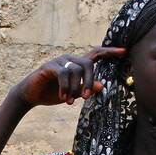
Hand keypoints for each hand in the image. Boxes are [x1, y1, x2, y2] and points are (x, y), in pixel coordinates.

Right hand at [11, 46, 126, 107]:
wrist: (31, 95)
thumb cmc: (52, 93)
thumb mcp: (73, 94)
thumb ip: (86, 89)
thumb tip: (101, 86)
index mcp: (77, 64)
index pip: (96, 54)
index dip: (110, 52)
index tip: (124, 52)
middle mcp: (69, 59)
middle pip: (88, 63)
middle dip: (89, 81)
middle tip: (87, 97)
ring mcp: (59, 61)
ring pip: (76, 70)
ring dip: (75, 88)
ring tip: (71, 101)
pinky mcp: (49, 66)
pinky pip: (63, 73)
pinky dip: (65, 87)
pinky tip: (64, 98)